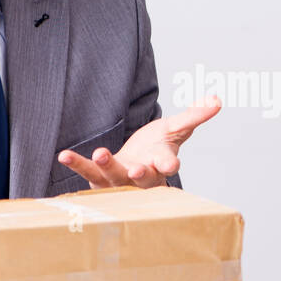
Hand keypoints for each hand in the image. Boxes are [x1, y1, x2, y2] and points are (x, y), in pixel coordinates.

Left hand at [56, 97, 221, 188]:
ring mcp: (119, 180)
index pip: (168, 165)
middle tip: (136, 171)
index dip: (169, 164)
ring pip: (113, 177)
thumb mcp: (175, 128)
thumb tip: (217, 100)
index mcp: (161, 163)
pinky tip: (63, 155)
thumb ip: (194, 115)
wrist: (135, 162)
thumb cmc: (157, 147)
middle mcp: (141, 176)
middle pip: (141, 178)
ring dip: (107, 166)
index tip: (171, 164)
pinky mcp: (100, 177)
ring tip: (101, 152)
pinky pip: (88, 171)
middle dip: (139, 175)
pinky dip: (77, 163)